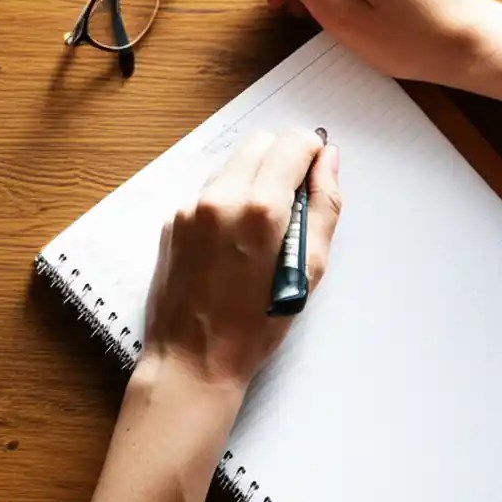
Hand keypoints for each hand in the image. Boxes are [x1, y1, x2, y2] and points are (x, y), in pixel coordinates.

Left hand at [142, 129, 341, 387]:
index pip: (291, 143)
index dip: (311, 152)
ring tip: (263, 228)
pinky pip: (208, 190)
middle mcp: (220, 198)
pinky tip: (234, 240)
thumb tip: (329, 160)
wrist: (192, 359)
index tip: (316, 174)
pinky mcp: (172, 220)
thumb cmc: (256, 326)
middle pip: (259, 143)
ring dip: (254, 178)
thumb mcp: (309, 270)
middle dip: (282, 159)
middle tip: (294, 201)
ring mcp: (189, 207)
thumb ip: (324, 206)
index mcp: (259, 209)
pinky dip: (227, 199)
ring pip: (232, 164)